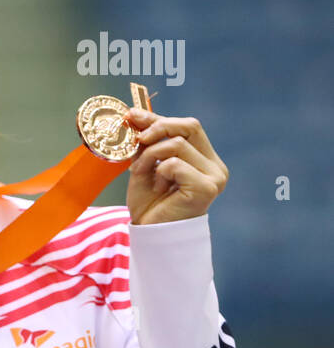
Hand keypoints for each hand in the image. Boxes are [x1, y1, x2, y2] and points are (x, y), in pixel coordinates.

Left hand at [125, 109, 228, 224]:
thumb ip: (146, 142)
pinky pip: (175, 164)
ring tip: (141, 172)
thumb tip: (135, 114)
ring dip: (150, 155)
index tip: (132, 115)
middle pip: (190, 126)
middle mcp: (214, 165)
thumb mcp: (144, 165)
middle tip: (137, 138)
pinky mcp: (206, 188)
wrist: (150, 233)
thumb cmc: (150, 203)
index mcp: (204, 158)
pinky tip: (156, 187)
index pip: (187, 126)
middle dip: (158, 127)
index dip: (159, 118)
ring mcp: (214, 177)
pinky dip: (158, 171)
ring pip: (178, 144)